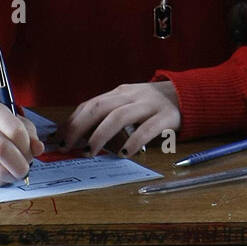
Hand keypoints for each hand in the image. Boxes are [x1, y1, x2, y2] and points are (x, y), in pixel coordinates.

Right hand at [0, 102, 43, 186]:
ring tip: (15, 172)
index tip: (30, 152)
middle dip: (20, 164)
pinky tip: (3, 173)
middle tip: (25, 169)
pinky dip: (2, 180)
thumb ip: (31, 136)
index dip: (27, 147)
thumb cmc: (1, 128)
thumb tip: (38, 149)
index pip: (15, 131)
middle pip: (3, 149)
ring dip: (12, 175)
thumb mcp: (19, 124)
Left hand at [62, 81, 179, 157]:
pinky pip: (147, 129)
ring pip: (120, 116)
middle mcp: (132, 95)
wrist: (188, 95)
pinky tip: (124, 153)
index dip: (73, 120)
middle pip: (100, 107)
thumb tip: (79, 136)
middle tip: (68, 146)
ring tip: (91, 151)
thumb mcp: (129, 103)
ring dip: (101, 135)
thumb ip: (110, 115)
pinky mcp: (166, 116)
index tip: (59, 138)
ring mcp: (149, 105)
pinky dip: (133, 141)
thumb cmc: (152, 105)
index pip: (91, 104)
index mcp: (120, 92)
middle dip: (80, 127)